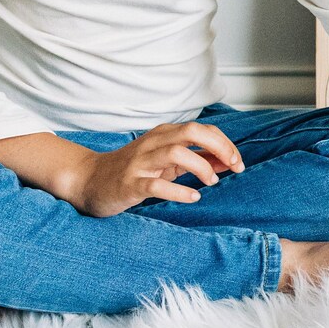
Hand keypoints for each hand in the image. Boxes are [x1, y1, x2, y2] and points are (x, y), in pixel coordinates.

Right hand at [68, 122, 245, 217]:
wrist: (90, 181)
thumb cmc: (135, 170)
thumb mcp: (168, 161)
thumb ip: (197, 159)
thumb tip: (229, 161)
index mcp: (164, 134)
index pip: (202, 130)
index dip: (224, 144)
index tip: (239, 162)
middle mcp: (152, 144)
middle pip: (191, 132)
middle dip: (218, 146)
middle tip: (233, 166)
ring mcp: (140, 163)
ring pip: (175, 152)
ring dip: (200, 167)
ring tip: (211, 182)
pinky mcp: (129, 184)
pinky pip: (156, 185)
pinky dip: (178, 191)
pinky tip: (193, 197)